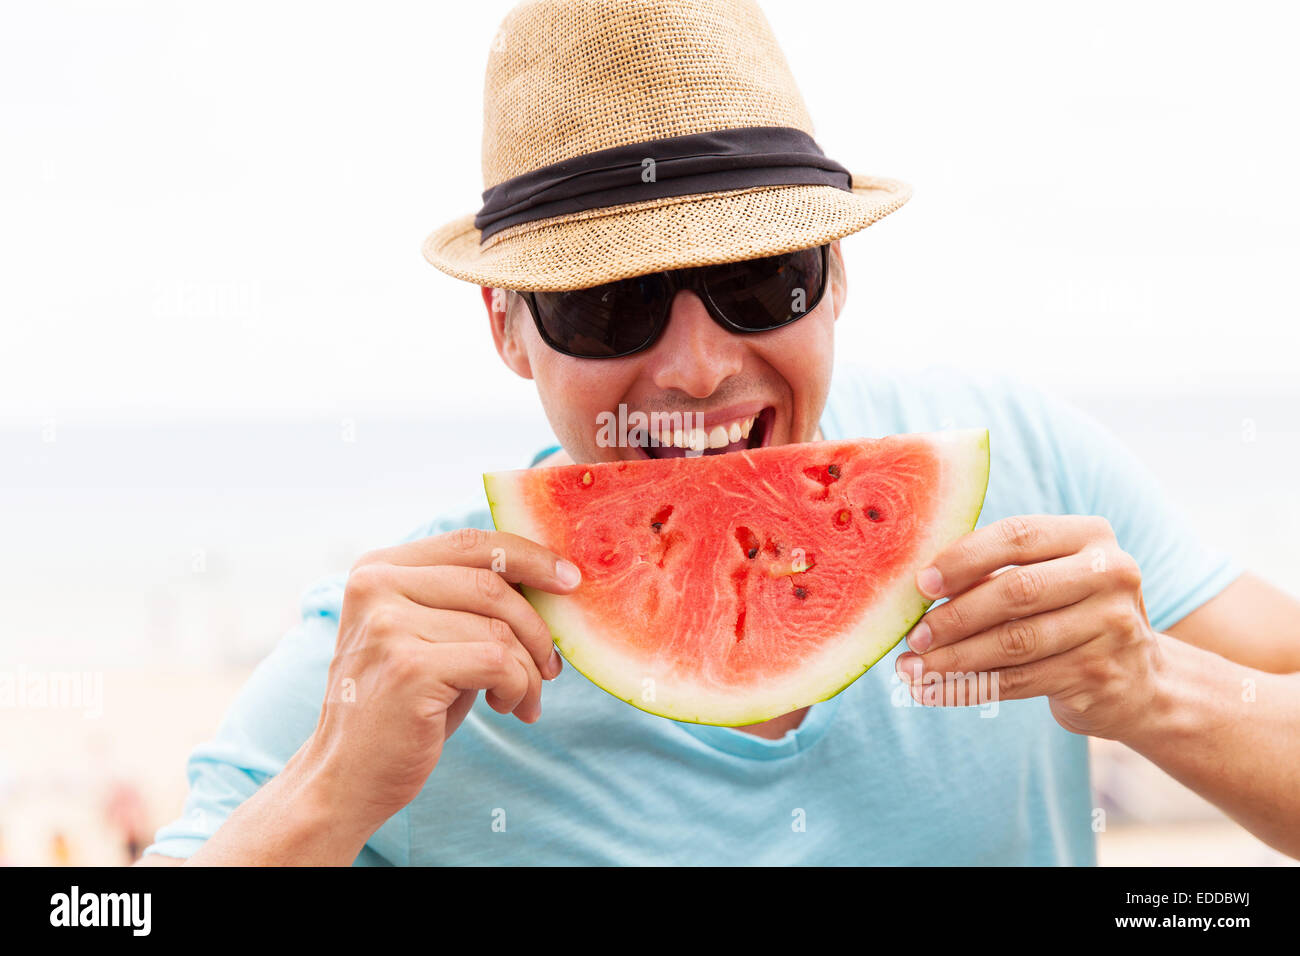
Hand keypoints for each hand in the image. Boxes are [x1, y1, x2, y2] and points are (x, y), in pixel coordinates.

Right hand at [299, 528, 580, 839]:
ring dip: (529, 669)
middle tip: (552, 665)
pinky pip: (497, 661)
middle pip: (492, 583)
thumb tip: (549, 577)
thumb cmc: (402, 707)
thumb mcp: (429, 637)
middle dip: (537, 627)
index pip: (471, 543)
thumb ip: (468, 600)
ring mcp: (388, 624)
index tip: (569, 579)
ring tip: (524, 698)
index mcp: (378, 568)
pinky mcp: (408, 666)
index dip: (528, 556)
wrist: (346, 779)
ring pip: (499, 627)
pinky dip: (518, 687)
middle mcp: (376, 586)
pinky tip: (508, 707)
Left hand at [894, 515, 1163, 738]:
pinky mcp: (1098, 675)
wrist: (1142, 681)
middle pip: (1015, 591)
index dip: (963, 559)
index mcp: (1091, 536)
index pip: (1017, 536)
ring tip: (912, 668)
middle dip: (955, 616)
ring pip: (1014, 643)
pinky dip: (969, 688)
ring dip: (954, 659)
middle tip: (913, 636)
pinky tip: (934, 692)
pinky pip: (1018, 682)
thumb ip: (998, 571)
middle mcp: (1109, 575)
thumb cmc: (1071, 615)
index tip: (921, 583)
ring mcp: (1110, 627)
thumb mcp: (1051, 577)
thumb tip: (919, 587)